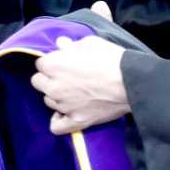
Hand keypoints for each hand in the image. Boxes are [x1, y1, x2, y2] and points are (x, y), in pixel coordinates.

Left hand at [29, 8, 130, 133]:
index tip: (63, 62)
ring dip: (56, 96)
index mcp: (53, 65)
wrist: (131, 82)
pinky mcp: (76, 121)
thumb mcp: (90, 43)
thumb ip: (70, 45)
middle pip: (38, 83)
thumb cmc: (111, 59)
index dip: (52, 62)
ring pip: (48, 101)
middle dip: (49, 78)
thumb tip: (60, 44)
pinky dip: (59, 121)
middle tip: (66, 76)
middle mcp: (53, 86)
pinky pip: (56, 126)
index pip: (40, 64)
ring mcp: (64, 106)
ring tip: (72, 93)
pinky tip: (65, 114)